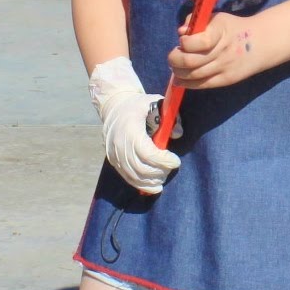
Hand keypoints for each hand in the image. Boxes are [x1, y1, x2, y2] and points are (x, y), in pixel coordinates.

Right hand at [89, 56, 180, 194]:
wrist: (113, 106)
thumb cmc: (137, 105)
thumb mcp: (155, 103)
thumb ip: (169, 118)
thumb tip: (177, 134)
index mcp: (130, 130)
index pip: (148, 153)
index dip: (163, 161)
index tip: (176, 161)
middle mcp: (119, 144)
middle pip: (141, 168)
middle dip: (159, 172)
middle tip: (170, 169)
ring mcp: (114, 154)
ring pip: (134, 176)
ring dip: (151, 181)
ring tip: (163, 178)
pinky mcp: (112, 160)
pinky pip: (127, 177)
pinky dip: (141, 184)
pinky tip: (154, 187)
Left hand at [168, 12, 271, 88]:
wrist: (259, 43)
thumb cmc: (232, 28)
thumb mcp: (216, 18)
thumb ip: (196, 21)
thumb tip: (181, 32)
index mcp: (221, 30)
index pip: (200, 42)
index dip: (185, 42)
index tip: (182, 40)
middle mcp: (223, 50)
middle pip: (191, 61)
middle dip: (175, 59)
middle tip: (173, 55)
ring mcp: (224, 67)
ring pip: (193, 75)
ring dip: (178, 71)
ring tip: (175, 66)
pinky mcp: (225, 80)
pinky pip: (201, 85)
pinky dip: (186, 83)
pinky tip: (178, 80)